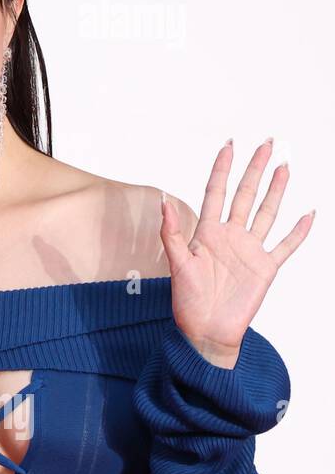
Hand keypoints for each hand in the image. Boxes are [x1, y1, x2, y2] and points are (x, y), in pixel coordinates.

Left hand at [161, 138, 313, 363]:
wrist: (206, 330)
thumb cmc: (187, 300)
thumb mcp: (176, 264)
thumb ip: (171, 233)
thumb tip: (164, 200)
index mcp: (206, 232)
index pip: (216, 192)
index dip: (222, 168)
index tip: (230, 145)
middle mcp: (230, 236)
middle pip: (245, 195)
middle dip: (254, 169)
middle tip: (266, 143)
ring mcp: (250, 250)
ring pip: (266, 212)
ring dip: (276, 190)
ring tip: (284, 166)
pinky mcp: (266, 267)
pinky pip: (286, 245)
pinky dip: (299, 231)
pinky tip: (309, 213)